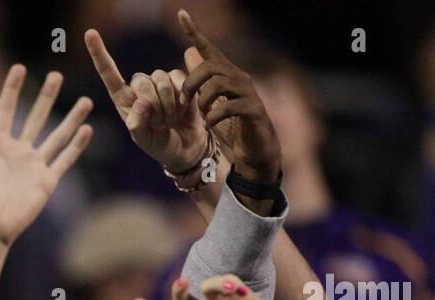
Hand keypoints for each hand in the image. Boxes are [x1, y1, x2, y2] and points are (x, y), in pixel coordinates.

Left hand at [0, 64, 92, 246]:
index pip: (6, 110)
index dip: (12, 89)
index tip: (19, 68)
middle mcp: (18, 152)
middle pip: (36, 117)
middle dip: (46, 97)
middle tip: (56, 75)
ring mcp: (35, 165)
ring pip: (57, 135)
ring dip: (71, 118)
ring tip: (85, 100)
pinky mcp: (47, 181)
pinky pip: (65, 159)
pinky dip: (76, 145)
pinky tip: (87, 129)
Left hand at [84, 29, 206, 172]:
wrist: (185, 146)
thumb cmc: (159, 144)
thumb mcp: (143, 140)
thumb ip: (137, 124)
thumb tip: (141, 102)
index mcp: (123, 99)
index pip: (108, 74)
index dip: (99, 54)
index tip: (90, 33)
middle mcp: (139, 87)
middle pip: (141, 80)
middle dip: (153, 104)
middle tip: (159, 123)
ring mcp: (159, 82)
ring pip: (161, 79)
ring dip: (168, 105)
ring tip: (170, 120)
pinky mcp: (179, 80)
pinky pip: (179, 79)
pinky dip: (182, 98)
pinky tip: (183, 110)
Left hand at [177, 9, 280, 181]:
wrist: (254, 151)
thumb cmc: (232, 126)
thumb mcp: (211, 102)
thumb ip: (201, 80)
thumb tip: (188, 53)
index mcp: (226, 75)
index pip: (208, 48)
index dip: (194, 32)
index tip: (181, 14)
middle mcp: (239, 78)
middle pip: (210, 66)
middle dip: (191, 83)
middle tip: (183, 102)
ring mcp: (248, 93)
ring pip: (219, 83)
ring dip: (202, 100)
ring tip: (201, 115)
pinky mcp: (253, 110)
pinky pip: (229, 106)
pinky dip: (213, 117)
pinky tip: (209, 126)